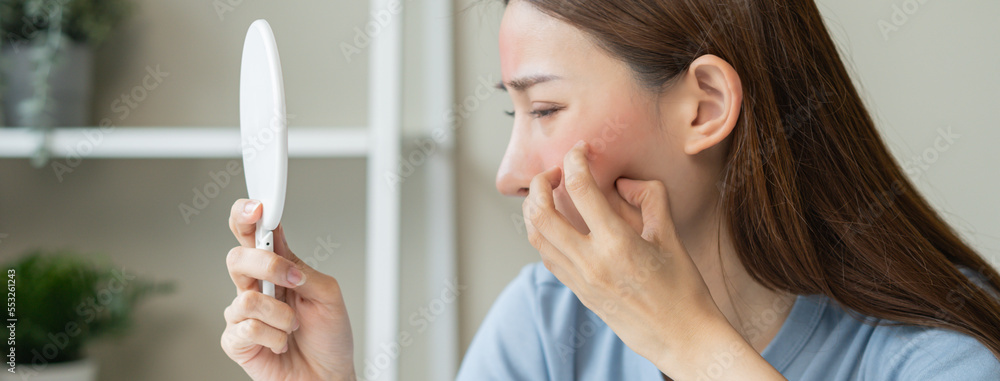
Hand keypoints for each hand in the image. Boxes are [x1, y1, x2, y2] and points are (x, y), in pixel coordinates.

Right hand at [221, 199, 355, 380]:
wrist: (327, 377)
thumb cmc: (329, 338)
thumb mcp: (331, 297)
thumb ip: (307, 273)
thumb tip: (285, 263)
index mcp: (279, 268)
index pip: (254, 232)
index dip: (247, 214)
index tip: (257, 206)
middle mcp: (257, 287)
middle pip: (238, 258)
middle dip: (266, 265)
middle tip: (292, 281)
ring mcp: (244, 314)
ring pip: (245, 298)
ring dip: (281, 315)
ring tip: (293, 327)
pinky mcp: (236, 340)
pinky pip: (246, 328)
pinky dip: (273, 336)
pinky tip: (281, 343)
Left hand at [522, 141, 781, 379]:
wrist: (682, 337)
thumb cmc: (683, 288)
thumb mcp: (671, 236)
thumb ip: (649, 198)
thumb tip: (623, 182)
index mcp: (617, 244)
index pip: (581, 189)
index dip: (575, 160)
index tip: (580, 150)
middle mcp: (591, 262)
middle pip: (541, 212)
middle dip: (540, 182)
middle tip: (555, 171)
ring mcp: (580, 280)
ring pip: (536, 235)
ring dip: (535, 207)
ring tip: (549, 193)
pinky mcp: (577, 292)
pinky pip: (547, 256)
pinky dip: (543, 233)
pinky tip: (557, 223)